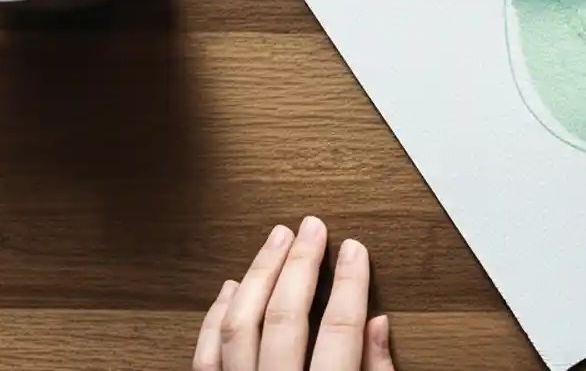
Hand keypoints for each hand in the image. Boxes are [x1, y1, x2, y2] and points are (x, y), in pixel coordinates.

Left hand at [193, 217, 394, 370]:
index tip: (355, 250)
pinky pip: (207, 356)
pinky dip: (217, 317)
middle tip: (312, 228)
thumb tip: (378, 324)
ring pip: (240, 327)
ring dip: (258, 276)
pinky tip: (232, 289)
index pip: (340, 330)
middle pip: (285, 318)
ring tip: (276, 241)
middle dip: (300, 264)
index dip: (350, 284)